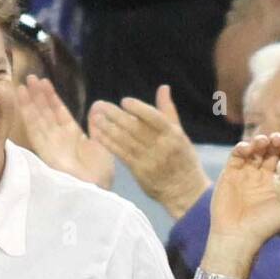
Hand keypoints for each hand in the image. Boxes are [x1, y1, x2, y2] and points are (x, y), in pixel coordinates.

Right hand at [15, 74, 114, 188]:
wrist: (95, 189)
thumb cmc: (100, 173)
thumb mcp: (103, 144)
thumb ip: (96, 125)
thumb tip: (97, 106)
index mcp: (73, 136)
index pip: (60, 113)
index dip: (52, 98)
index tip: (45, 83)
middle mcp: (59, 138)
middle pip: (46, 113)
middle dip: (38, 96)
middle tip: (31, 77)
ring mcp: (50, 143)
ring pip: (38, 117)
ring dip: (30, 100)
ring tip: (24, 83)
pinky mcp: (43, 148)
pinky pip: (34, 127)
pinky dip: (27, 112)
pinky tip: (23, 98)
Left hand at [89, 86, 210, 219]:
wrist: (184, 191)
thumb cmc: (183, 159)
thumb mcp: (180, 134)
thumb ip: (168, 111)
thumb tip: (163, 87)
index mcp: (172, 135)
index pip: (154, 118)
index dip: (138, 108)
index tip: (124, 101)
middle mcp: (161, 147)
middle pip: (135, 128)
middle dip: (115, 116)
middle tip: (100, 105)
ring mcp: (149, 160)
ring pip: (125, 141)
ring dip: (108, 128)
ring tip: (95, 118)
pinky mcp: (140, 171)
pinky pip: (121, 154)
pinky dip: (109, 144)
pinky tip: (98, 135)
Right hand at [207, 132, 279, 263]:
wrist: (239, 236)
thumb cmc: (266, 225)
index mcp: (277, 182)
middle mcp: (262, 176)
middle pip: (271, 151)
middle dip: (276, 143)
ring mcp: (246, 173)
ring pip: (255, 150)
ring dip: (260, 142)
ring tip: (265, 141)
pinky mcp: (230, 173)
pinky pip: (236, 155)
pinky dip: (242, 147)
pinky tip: (247, 148)